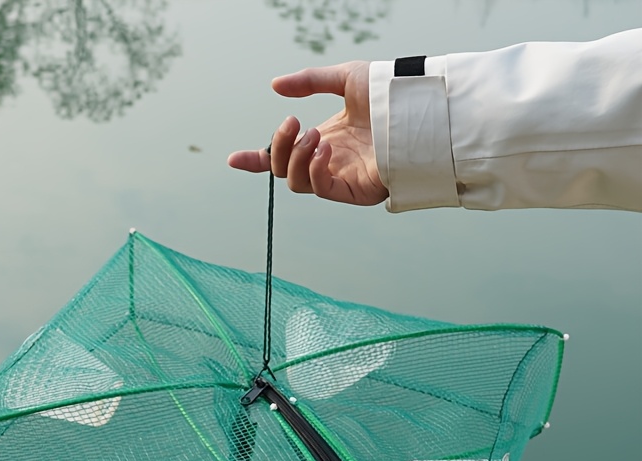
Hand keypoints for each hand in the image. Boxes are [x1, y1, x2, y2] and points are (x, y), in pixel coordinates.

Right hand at [227, 61, 386, 205]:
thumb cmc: (388, 95)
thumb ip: (310, 82)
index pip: (282, 157)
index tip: (234, 159)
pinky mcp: (354, 191)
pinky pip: (322, 191)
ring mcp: (340, 178)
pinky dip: (315, 171)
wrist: (416, 108)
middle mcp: (328, 162)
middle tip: (294, 122)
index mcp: (323, 140)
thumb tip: (276, 86)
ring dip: (298, 158)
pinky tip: (326, 151)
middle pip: (284, 171)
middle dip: (280, 148)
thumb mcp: (344, 80)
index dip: (257, 160)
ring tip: (314, 135)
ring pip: (298, 183)